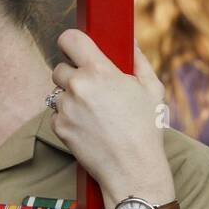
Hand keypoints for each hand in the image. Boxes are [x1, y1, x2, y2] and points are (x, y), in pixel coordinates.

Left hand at [50, 30, 170, 198]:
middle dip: (72, 76)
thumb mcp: (152, 88)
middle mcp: (77, 86)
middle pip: (59, 68)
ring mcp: (65, 108)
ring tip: (94, 113)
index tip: (75, 49)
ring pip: (57, 94)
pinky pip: (57, 115)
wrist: (133, 168)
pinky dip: (68, 119)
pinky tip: (88, 127)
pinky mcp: (59, 127)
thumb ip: (137, 59)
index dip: (70, 42)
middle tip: (91, 89)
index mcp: (98, 71)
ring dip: (70, 99)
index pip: (69, 39)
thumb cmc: (146, 128)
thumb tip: (129, 39)